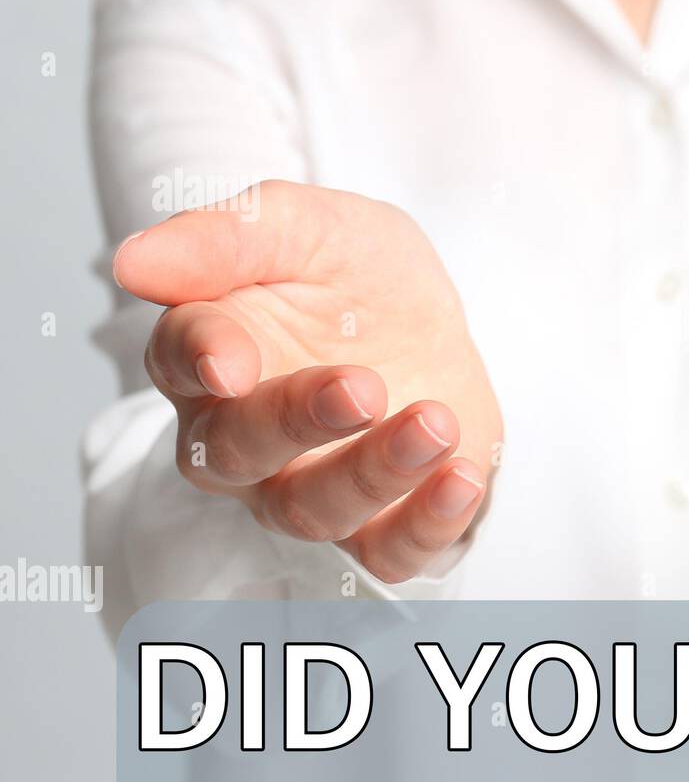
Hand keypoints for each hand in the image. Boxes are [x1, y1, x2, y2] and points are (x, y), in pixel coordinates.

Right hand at [113, 180, 502, 583]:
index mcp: (210, 351)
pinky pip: (388, 553)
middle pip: (236, 451)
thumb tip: (132, 261)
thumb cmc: (352, 273)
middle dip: (297, 422)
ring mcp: (305, 487)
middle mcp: (240, 435)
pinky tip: (462, 478)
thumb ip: (226, 238)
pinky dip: (425, 525)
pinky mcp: (378, 523)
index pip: (179, 360)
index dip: (200, 359)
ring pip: (312, 509)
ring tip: (436, 423)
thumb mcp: (306, 227)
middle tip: (363, 388)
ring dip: (374, 472)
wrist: (433, 321)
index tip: (229, 360)